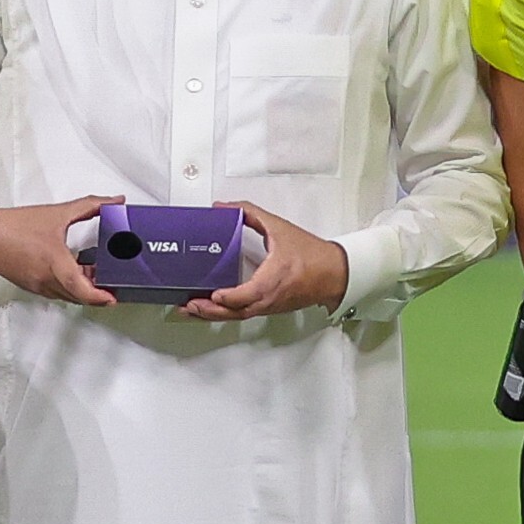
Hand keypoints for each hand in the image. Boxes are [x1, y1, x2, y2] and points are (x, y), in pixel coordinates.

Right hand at [0, 193, 120, 306]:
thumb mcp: (58, 213)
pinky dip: (67, 286)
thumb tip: (114, 202)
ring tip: (93, 274)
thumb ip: (90, 206)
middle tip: (110, 284)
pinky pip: (55, 292)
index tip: (112, 297)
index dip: (99, 297)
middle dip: (96, 292)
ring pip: (67, 295)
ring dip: (81, 289)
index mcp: (55, 263)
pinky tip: (72, 271)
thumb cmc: (14, 226)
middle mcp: (46, 279)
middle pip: (78, 296)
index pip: (81, 289)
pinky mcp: (31, 286)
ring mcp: (38, 285)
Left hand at [184, 202, 348, 321]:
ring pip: (238, 316)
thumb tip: (224, 207)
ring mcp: (269, 306)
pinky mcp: (269, 308)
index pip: (248, 295)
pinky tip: (212, 308)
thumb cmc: (312, 255)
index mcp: (273, 279)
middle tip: (188, 306)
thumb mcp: (279, 227)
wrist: (334, 274)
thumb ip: (250, 213)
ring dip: (214, 315)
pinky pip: (244, 315)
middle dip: (210, 312)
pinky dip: (225, 313)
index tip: (214, 293)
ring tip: (192, 309)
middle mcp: (269, 298)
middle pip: (236, 312)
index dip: (230, 297)